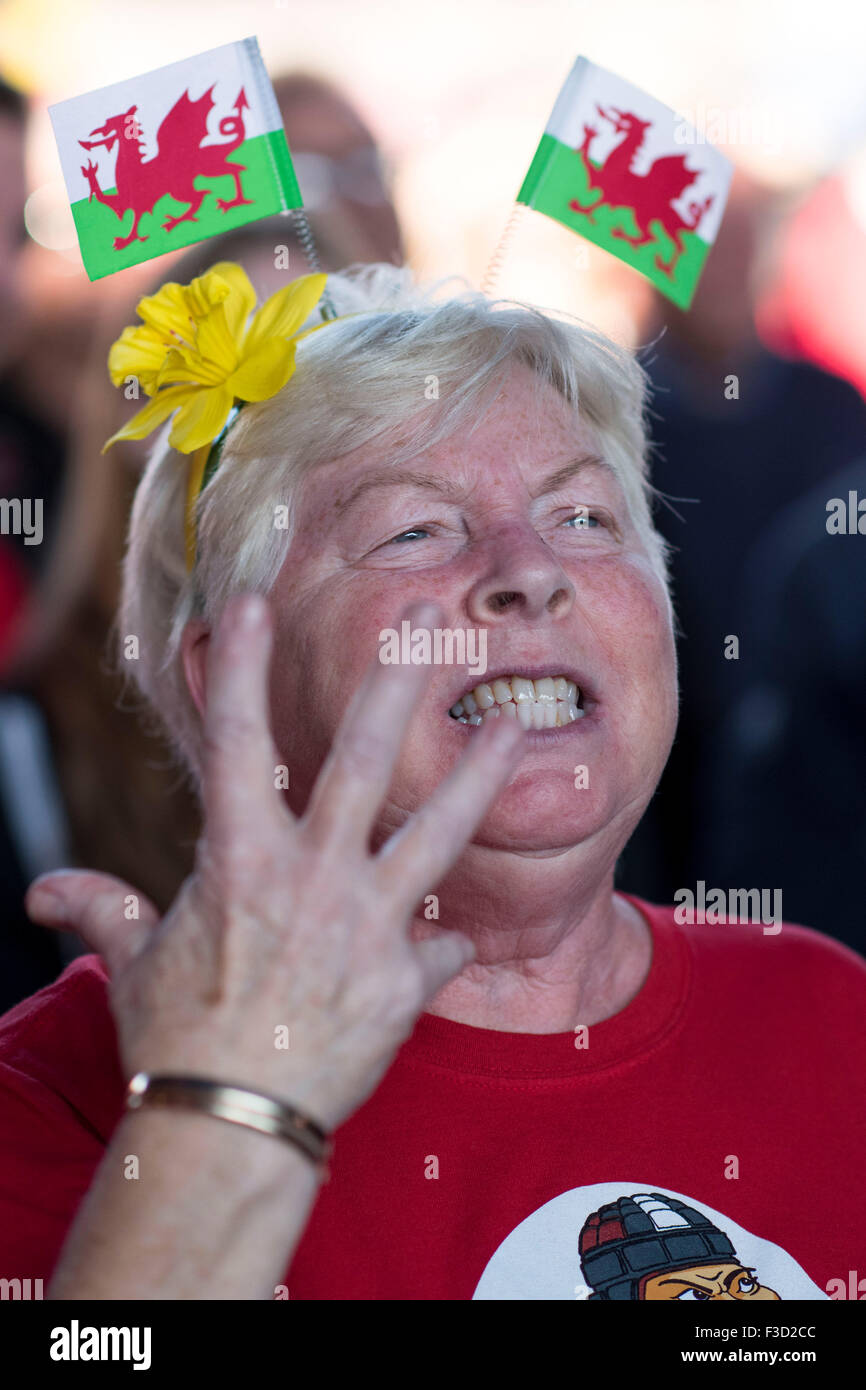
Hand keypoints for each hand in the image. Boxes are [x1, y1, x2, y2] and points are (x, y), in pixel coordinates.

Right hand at [26, 594, 524, 1131]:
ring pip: (438, 830)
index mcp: (240, 861)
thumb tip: (46, 893)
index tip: (250, 604)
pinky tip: (457, 937)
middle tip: (424, 616)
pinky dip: (446, 943)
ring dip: (477, 773)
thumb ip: (103, 910)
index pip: (235, 744)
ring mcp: (367, 924)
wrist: (233, 1128)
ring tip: (512, 721)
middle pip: (364, 759)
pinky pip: (443, 947)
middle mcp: (312, 877)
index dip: (242, 670)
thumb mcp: (134, 963)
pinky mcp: (405, 980)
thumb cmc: (177, 1039)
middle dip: (394, 680)